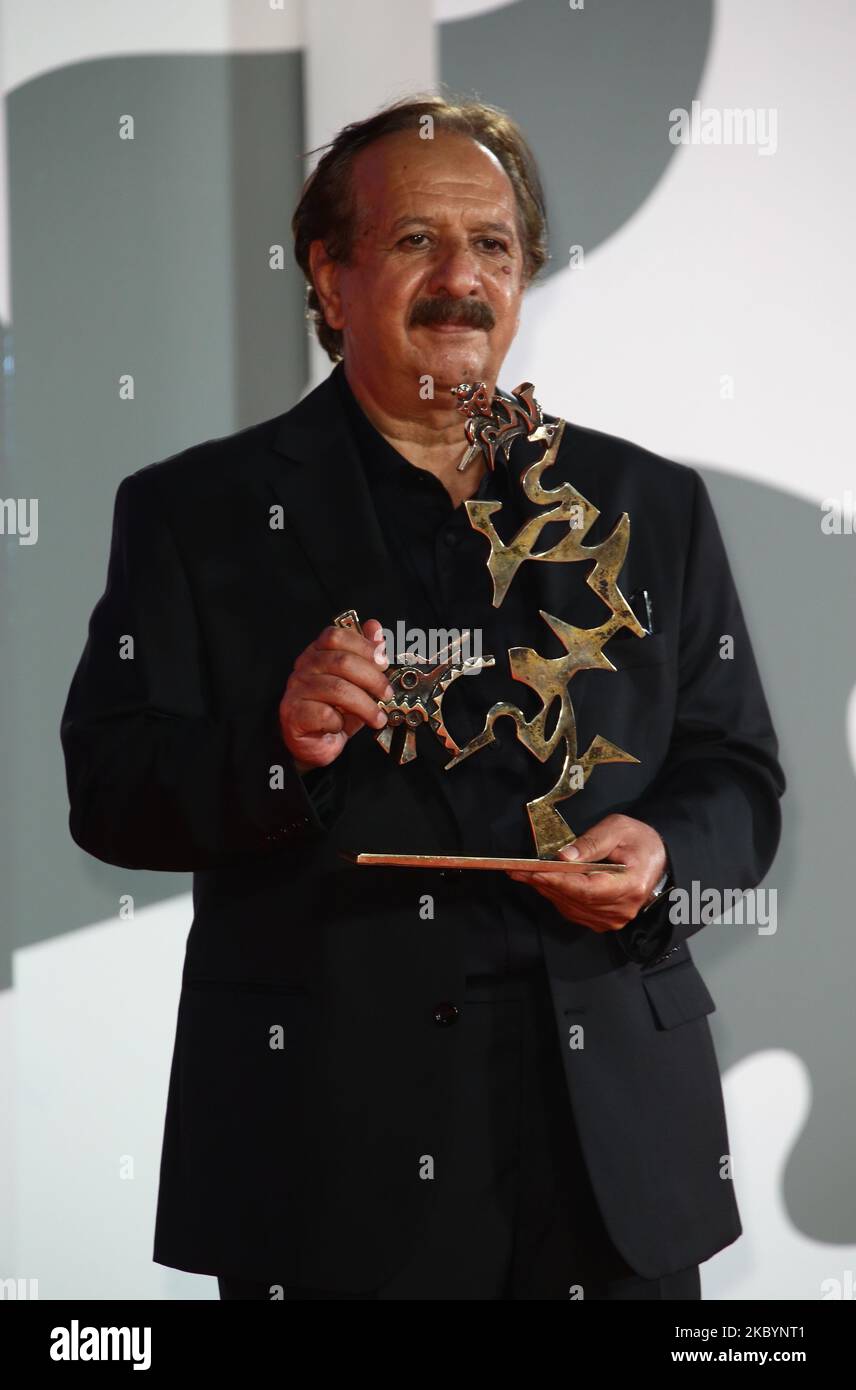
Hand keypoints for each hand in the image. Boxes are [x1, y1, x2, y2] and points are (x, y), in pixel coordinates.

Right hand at [279, 618, 392, 771]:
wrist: (315, 742)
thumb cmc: (336, 710)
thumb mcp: (357, 682)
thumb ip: (366, 655)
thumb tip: (375, 627)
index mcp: (318, 652)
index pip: (337, 636)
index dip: (364, 646)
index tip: (384, 663)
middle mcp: (304, 666)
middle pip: (342, 661)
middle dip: (372, 679)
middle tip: (387, 694)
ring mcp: (296, 689)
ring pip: (337, 689)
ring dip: (365, 706)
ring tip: (377, 718)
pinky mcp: (293, 712)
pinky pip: (324, 714)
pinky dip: (340, 722)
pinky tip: (341, 726)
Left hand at [506, 814, 667, 932]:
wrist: (659, 860)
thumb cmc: (640, 841)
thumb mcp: (618, 829)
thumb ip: (592, 842)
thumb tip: (564, 857)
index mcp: (631, 886)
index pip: (588, 889)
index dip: (559, 882)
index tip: (534, 872)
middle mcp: (622, 909)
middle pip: (575, 900)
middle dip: (544, 884)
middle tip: (517, 870)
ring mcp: (613, 919)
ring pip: (571, 907)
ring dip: (546, 891)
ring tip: (523, 875)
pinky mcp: (604, 921)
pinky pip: (574, 911)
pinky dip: (556, 897)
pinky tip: (542, 883)